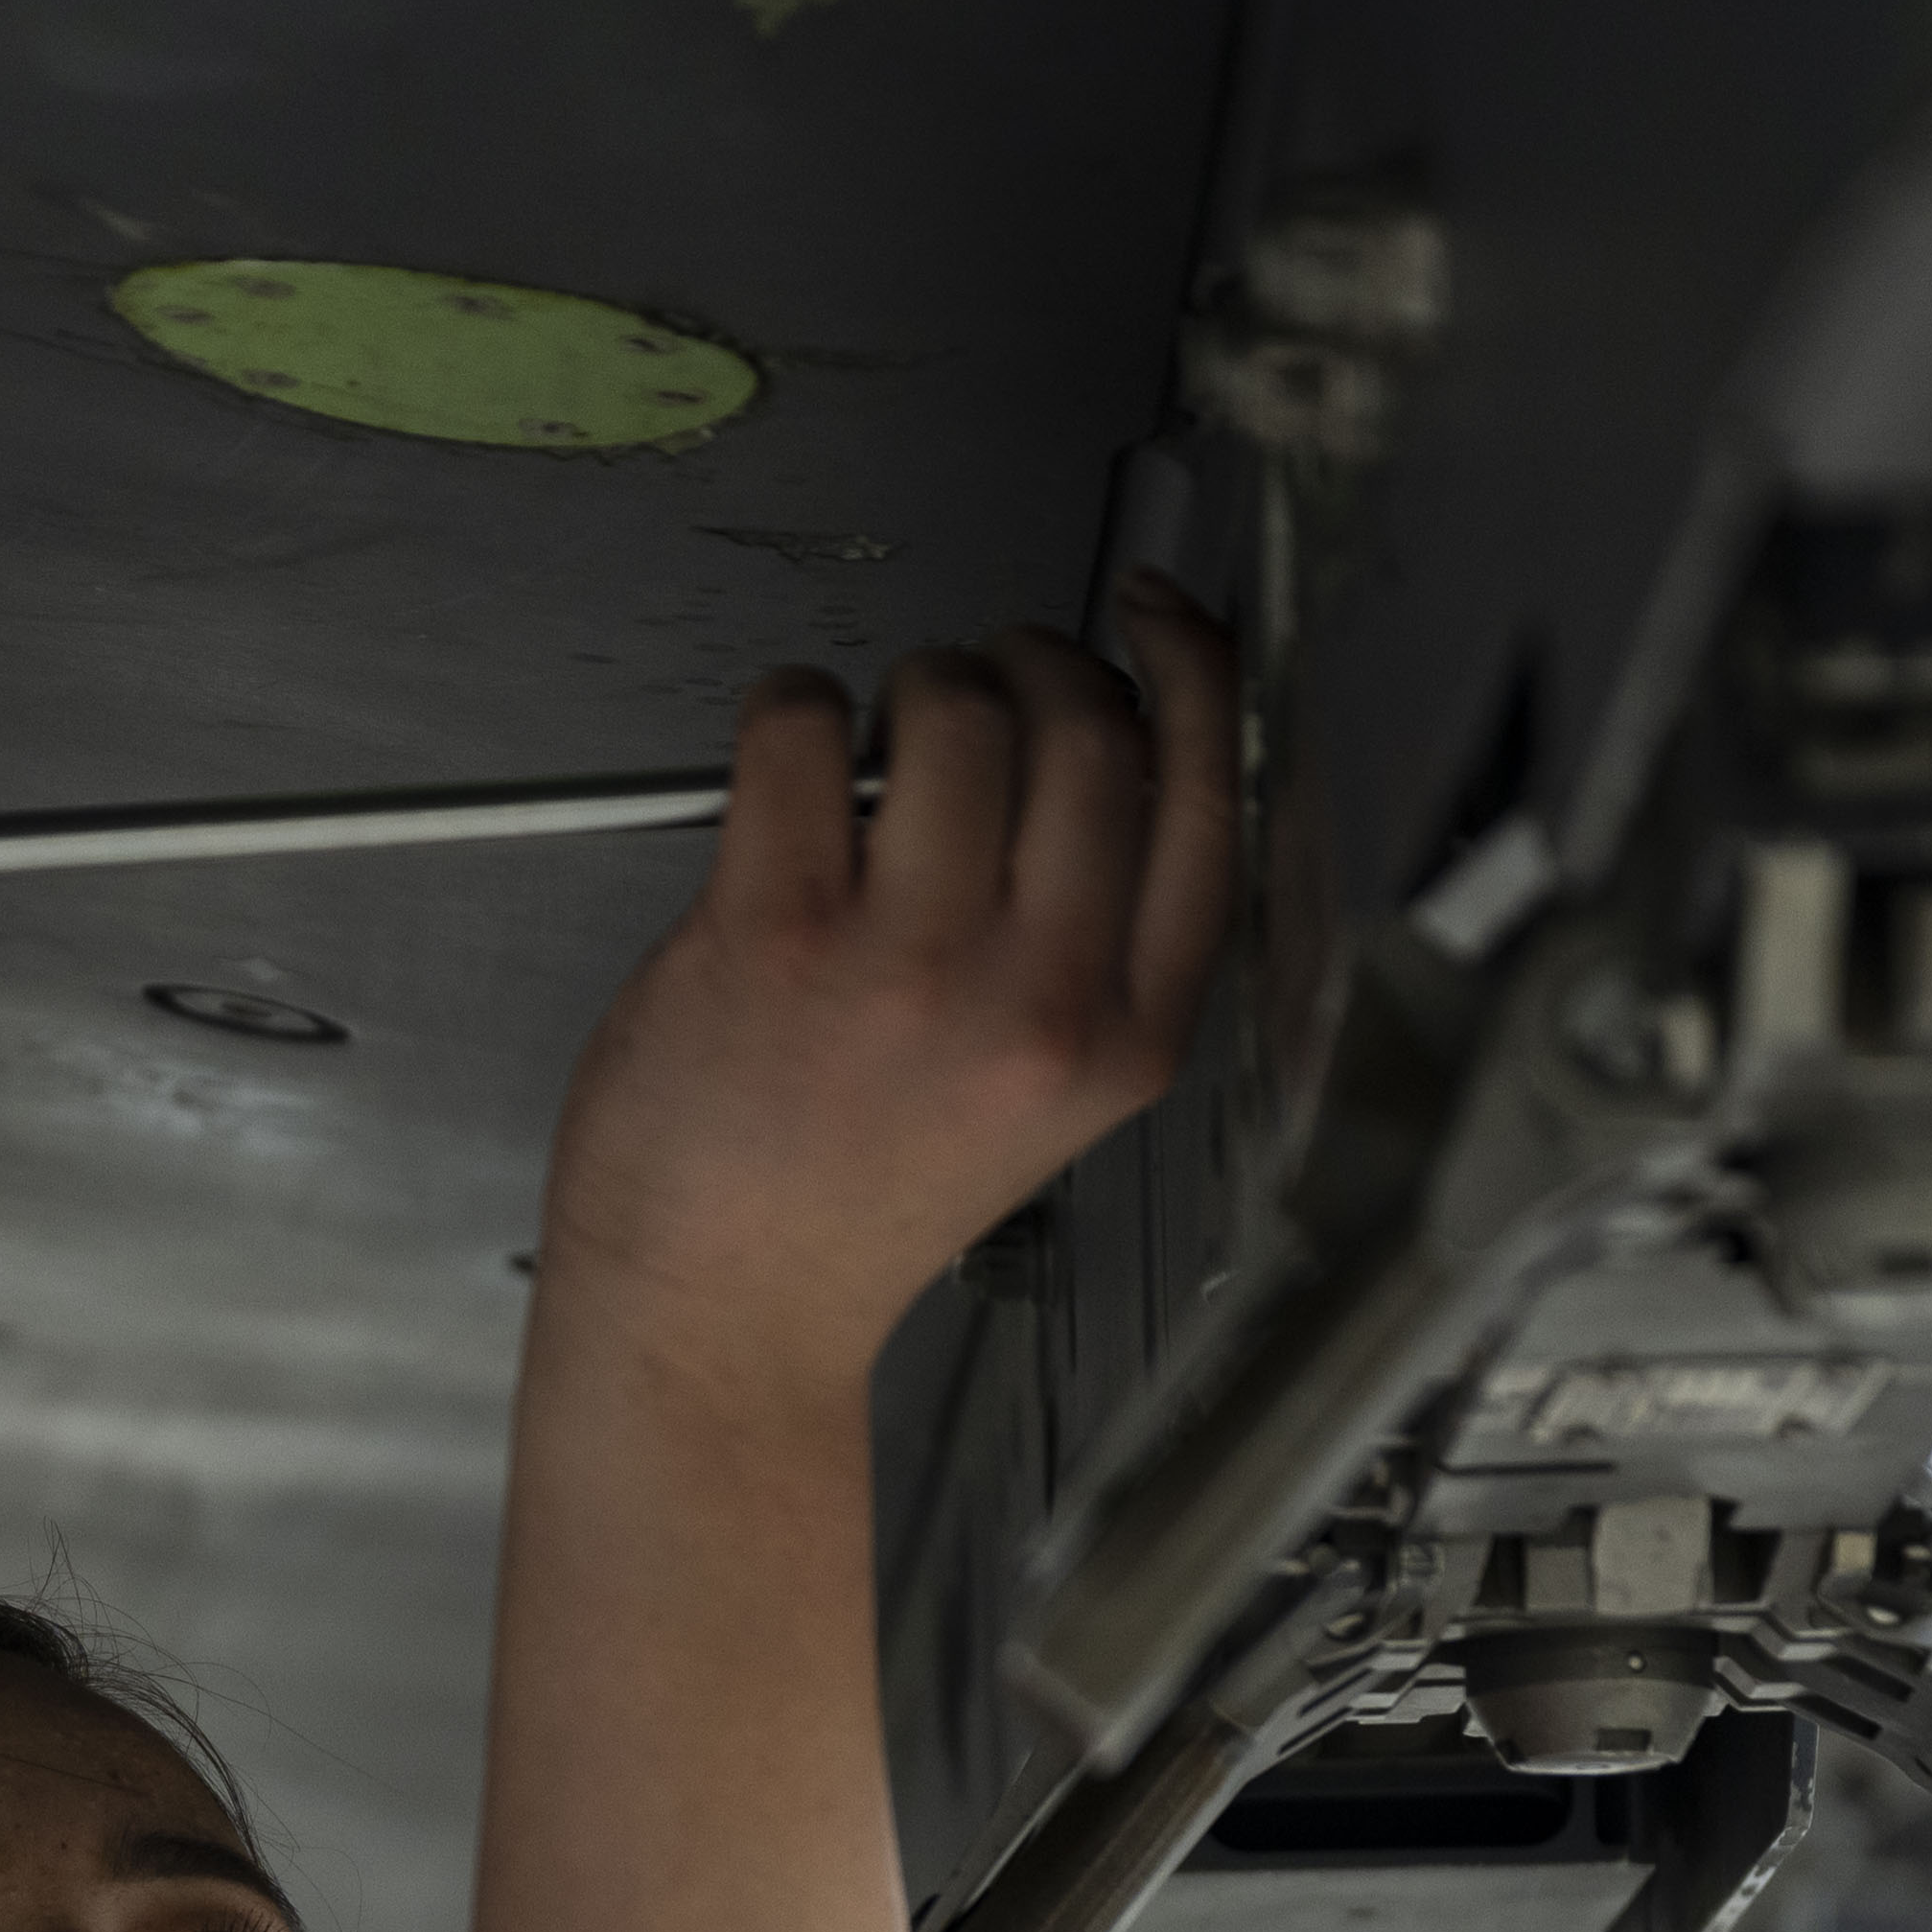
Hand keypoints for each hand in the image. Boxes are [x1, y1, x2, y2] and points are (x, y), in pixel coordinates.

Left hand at [541, 582, 1236, 1407]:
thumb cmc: (850, 1202)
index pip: (1208, 798)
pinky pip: (803, 731)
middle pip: (1089, 731)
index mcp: (1126, 1036)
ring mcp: (907, 968)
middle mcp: (1036, 1000)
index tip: (1150, 611)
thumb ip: (1085, 945)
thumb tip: (1082, 740)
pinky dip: (791, 704)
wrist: (723, 1319)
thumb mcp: (1040, 1093)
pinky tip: (786, 756)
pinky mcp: (774, 938)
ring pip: (956, 711)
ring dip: (913, 683)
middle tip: (970, 691)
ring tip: (871, 742)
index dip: (1188, 668)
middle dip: (1030, 665)